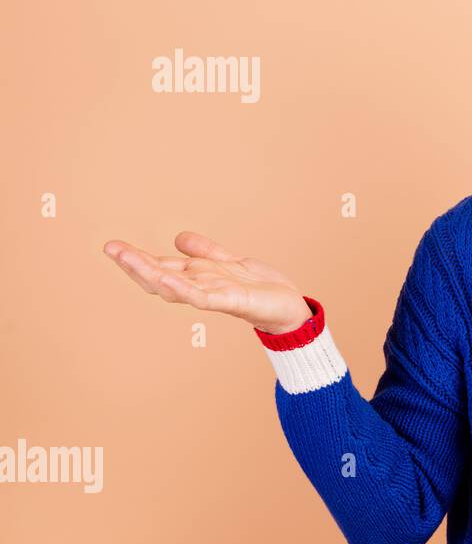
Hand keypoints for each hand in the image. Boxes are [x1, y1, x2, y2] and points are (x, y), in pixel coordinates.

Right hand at [103, 232, 313, 333]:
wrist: (288, 306)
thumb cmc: (260, 288)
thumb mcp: (230, 261)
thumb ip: (205, 251)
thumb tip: (178, 237)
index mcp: (198, 276)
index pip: (162, 266)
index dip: (138, 258)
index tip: (113, 246)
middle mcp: (201, 286)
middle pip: (161, 275)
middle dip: (135, 263)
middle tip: (110, 248)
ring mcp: (213, 295)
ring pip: (175, 285)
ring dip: (150, 272)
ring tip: (127, 258)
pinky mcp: (231, 302)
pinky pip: (202, 297)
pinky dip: (184, 289)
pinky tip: (167, 281)